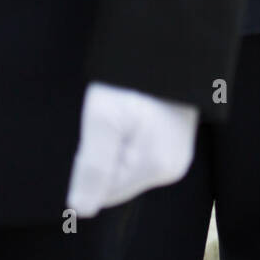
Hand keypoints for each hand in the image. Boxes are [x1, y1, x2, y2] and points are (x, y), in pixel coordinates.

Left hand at [65, 81, 198, 216]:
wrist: (164, 48)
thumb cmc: (130, 81)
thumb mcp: (102, 119)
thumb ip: (93, 167)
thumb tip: (81, 211)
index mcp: (155, 168)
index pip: (105, 193)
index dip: (90, 165)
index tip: (98, 131)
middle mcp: (172, 170)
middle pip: (119, 181)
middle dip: (105, 157)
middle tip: (110, 120)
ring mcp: (178, 157)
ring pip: (129, 169)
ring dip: (117, 148)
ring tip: (122, 114)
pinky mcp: (178, 145)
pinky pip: (142, 156)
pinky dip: (130, 141)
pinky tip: (132, 117)